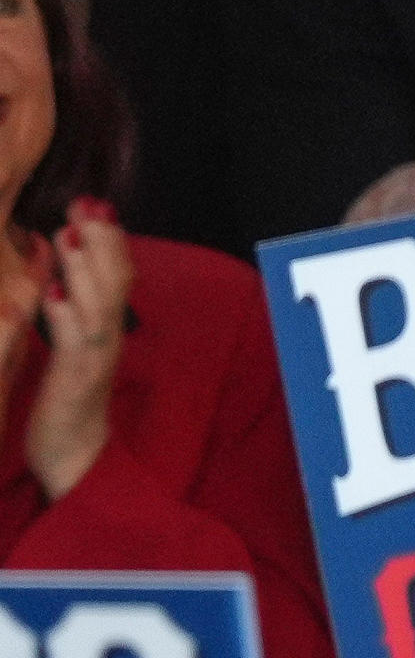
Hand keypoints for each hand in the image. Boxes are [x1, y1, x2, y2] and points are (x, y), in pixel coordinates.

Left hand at [24, 202, 127, 498]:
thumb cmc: (69, 399)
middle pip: (115, 282)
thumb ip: (72, 311)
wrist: (74, 454)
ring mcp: (93, 359)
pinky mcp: (74, 382)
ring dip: (86, 270)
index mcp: (105, 326)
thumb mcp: (71, 347)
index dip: (108, 238)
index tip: (92, 203)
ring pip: (97, 306)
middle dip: (101, 241)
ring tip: (72, 234)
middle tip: (87, 203)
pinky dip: (65, 318)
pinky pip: (73, 346)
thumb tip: (63, 275)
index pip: (117, 273)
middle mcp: (106, 337)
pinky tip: (54, 296)